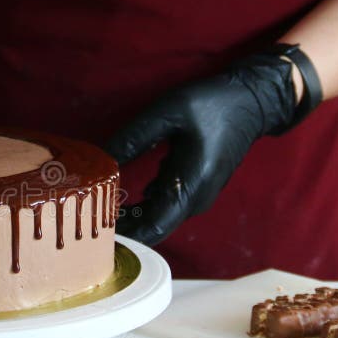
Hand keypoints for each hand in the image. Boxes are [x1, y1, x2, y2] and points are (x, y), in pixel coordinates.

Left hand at [106, 52, 308, 244]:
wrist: (252, 100)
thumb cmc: (212, 104)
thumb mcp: (167, 113)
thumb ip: (133, 138)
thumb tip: (100, 160)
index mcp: (190, 188)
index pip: (153, 229)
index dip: (124, 236)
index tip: (94, 232)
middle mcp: (195, 200)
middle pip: (152, 227)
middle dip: (121, 225)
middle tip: (86, 215)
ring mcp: (196, 196)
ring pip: (157, 216)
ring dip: (129, 214)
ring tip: (95, 204)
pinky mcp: (193, 187)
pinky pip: (163, 204)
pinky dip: (140, 203)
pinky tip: (117, 193)